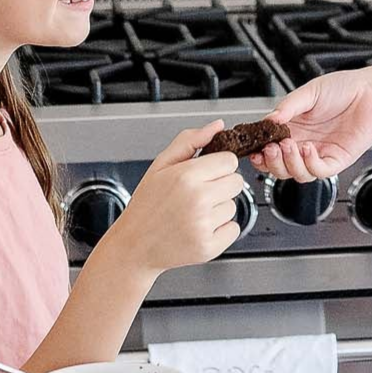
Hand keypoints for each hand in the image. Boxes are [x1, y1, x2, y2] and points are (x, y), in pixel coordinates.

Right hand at [96, 121, 244, 275]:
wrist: (134, 245)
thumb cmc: (147, 204)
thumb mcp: (161, 165)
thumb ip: (190, 141)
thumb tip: (218, 126)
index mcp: (186, 176)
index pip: (230, 161)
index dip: (217, 166)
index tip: (203, 174)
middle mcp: (197, 200)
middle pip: (237, 182)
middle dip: (220, 186)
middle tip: (197, 194)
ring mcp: (204, 225)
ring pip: (233, 206)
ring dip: (218, 208)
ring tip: (193, 213)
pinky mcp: (209, 247)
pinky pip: (233, 229)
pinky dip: (220, 230)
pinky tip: (198, 228)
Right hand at [250, 71, 371, 181]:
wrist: (371, 91)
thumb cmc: (344, 88)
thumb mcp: (309, 93)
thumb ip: (288, 106)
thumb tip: (269, 120)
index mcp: (294, 130)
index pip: (270, 151)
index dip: (260, 155)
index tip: (253, 150)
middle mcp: (304, 144)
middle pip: (280, 168)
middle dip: (271, 163)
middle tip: (270, 149)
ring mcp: (321, 154)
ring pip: (298, 174)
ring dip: (289, 164)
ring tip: (287, 146)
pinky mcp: (338, 159)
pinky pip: (320, 171)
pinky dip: (310, 164)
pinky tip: (308, 149)